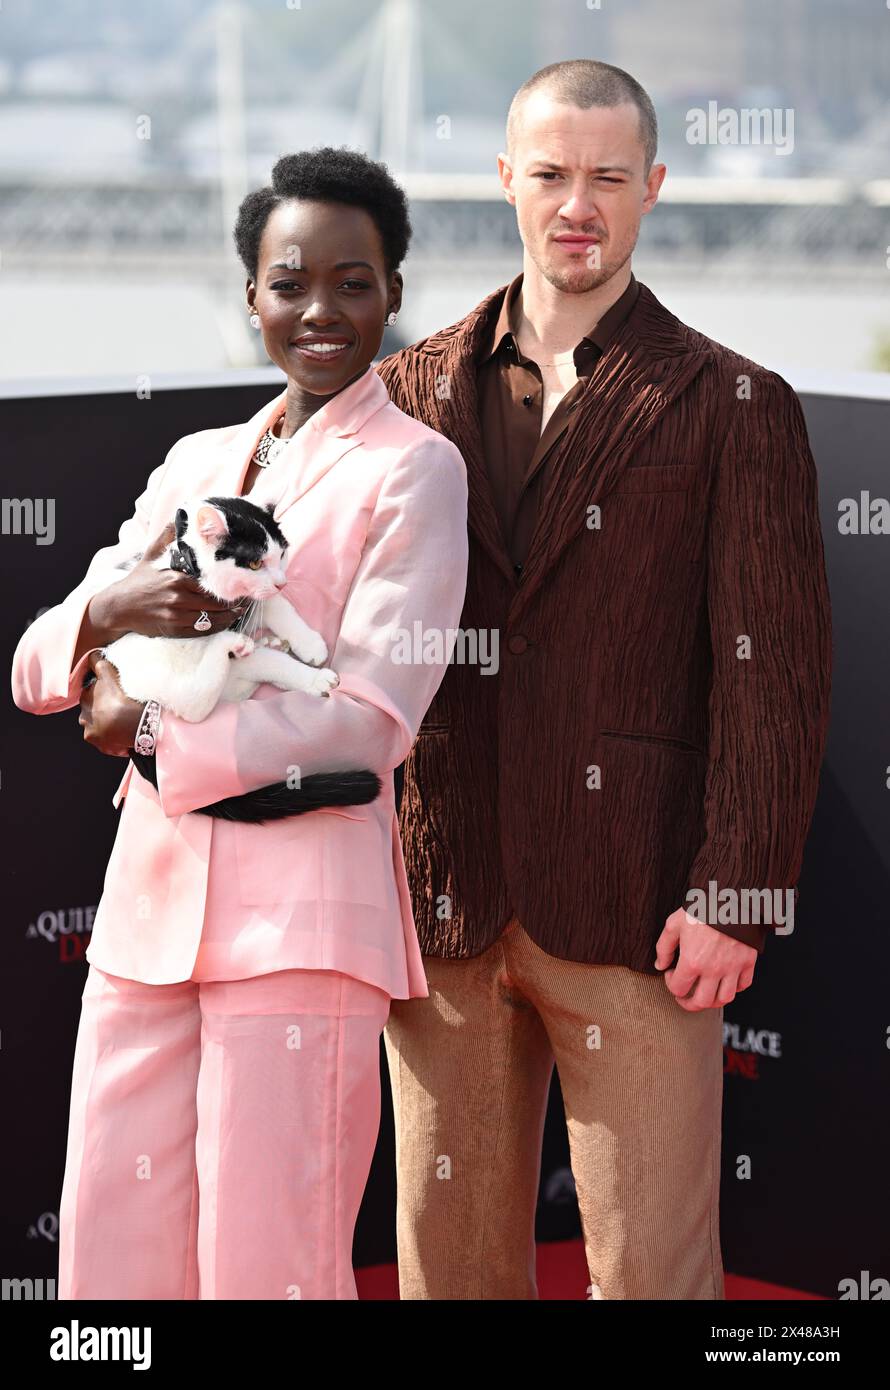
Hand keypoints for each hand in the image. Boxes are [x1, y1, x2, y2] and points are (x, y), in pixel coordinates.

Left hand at [77, 651, 145, 756]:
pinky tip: (124, 733)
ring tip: (123, 722)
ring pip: (98, 726)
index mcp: (85, 698)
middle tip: (121, 708)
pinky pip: (105, 741)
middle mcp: (84, 716)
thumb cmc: (127, 698)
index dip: (103, 692)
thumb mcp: (111, 675)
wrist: (142, 725)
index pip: (91, 692)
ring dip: (106, 724)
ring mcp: (92, 732)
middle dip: (103, 709)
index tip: (115, 694)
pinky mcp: (102, 746)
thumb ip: (99, 663)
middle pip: (92, 711)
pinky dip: (112, 739)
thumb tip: (91, 655)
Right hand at [90, 519, 250, 639]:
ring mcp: (177, 617)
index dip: (230, 584)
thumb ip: (168, 536)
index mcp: (177, 579)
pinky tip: (226, 621)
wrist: (118, 606)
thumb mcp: (151, 554)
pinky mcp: (175, 630)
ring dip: (230, 616)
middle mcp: (178, 599)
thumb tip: (179, 515)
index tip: (242, 582)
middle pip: (216, 603)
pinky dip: (217, 627)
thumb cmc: (138, 580)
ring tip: (241, 610)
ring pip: (212, 619)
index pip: (211, 584)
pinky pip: (203, 631)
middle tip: (248, 597)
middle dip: (235, 601)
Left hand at [654, 906, 757, 1010]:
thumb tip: (660, 965)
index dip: (670, 983)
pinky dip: (735, 988)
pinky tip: (725, 981)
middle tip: (684, 997)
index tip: (671, 974)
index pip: (678, 988)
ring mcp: (733, 967)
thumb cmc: (700, 909)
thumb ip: (664, 947)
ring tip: (705, 994)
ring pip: (724, 999)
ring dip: (712, 1001)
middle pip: (701, 1002)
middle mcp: (713, 969)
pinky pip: (743, 985)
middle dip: (689, 1003)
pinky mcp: (748, 961)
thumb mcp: (674, 924)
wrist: (730, 896)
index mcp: (692, 961)